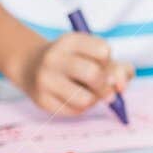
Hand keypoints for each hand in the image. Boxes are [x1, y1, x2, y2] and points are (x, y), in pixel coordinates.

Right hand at [13, 33, 133, 116]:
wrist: (31, 66)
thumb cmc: (74, 60)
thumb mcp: (93, 54)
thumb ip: (117, 68)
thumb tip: (121, 87)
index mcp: (70, 41)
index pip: (103, 51)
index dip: (109, 61)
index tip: (103, 63)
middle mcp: (54, 58)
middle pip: (94, 75)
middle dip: (106, 85)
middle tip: (105, 87)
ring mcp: (45, 80)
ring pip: (86, 99)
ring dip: (95, 99)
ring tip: (89, 92)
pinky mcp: (42, 100)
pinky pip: (75, 111)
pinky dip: (83, 108)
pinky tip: (75, 98)